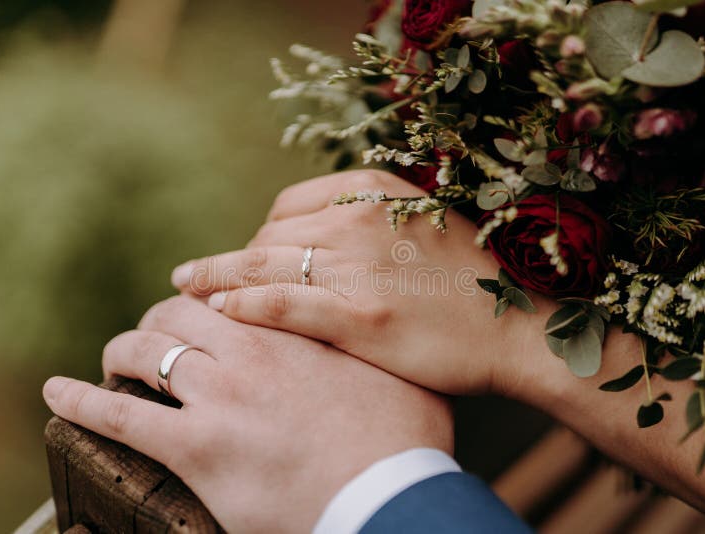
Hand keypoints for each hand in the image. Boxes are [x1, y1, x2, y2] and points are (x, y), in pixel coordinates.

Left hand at [42, 295, 451, 532]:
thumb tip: (366, 320)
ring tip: (115, 357)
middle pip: (177, 314)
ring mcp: (217, 398)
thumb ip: (367, 341)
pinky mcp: (194, 448)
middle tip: (155, 331)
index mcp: (292, 330)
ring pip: (146, 353)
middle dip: (160, 318)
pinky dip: (80, 401)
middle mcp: (247, 353)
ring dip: (123, 350)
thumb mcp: (399, 372)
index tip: (201, 303)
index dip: (207, 296)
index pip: (230, 291)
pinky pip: (118, 415)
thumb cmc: (403, 440)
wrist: (387, 496)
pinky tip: (56, 391)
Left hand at [171, 170, 542, 393]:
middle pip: (268, 236)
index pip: (288, 207)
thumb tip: (312, 232)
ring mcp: (357, 266)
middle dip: (233, 261)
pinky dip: (240, 306)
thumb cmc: (471, 281)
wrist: (519, 327)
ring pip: (262, 266)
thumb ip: (367, 219)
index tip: (246, 257)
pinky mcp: (357, 316)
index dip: (259, 235)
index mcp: (375, 189)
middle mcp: (360, 219)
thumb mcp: (421, 222)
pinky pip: (278, 304)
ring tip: (185, 290)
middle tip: (203, 280)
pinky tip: (216, 312)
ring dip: (216, 280)